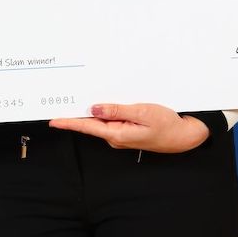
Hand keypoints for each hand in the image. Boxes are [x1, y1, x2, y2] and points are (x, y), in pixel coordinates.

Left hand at [49, 103, 209, 153]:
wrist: (184, 137)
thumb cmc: (167, 126)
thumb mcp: (143, 113)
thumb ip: (117, 110)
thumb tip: (94, 108)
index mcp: (117, 134)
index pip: (87, 127)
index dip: (69, 122)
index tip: (53, 120)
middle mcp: (116, 137)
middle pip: (91, 124)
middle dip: (76, 114)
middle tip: (60, 103)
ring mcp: (121, 135)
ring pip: (101, 120)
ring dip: (91, 111)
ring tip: (77, 99)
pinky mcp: (128, 130)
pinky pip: (112, 120)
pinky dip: (105, 111)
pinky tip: (103, 103)